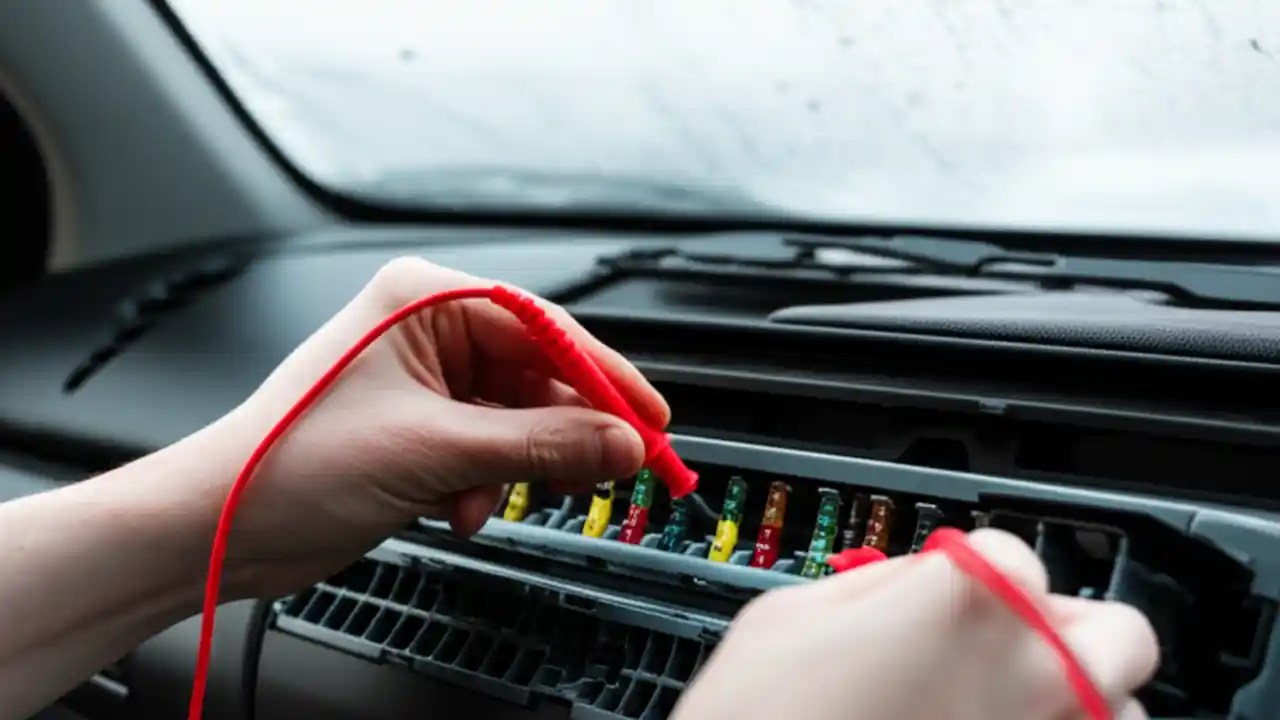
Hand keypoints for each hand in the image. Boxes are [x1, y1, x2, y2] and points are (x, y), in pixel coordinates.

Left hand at [205, 257, 668, 595]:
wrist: (222, 527)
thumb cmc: (293, 463)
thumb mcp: (435, 451)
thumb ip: (541, 444)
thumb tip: (621, 442)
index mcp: (422, 299)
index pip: (544, 326)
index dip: (605, 375)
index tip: (651, 418)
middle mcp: (426, 330)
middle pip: (537, 375)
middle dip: (563, 432)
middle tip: (608, 468)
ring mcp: (423, 381)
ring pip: (517, 420)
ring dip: (515, 469)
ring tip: (491, 497)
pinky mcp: (420, 428)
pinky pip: (488, 450)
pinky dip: (485, 485)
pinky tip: (457, 508)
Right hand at [673, 529, 1158, 719]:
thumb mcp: (789, 613)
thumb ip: (881, 583)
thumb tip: (922, 582)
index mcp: (967, 601)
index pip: (1014, 553)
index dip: (970, 572)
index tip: (944, 594)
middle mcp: (1033, 674)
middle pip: (1116, 633)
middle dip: (1063, 628)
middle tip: (1005, 644)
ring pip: (1120, 713)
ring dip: (1076, 701)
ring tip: (1001, 708)